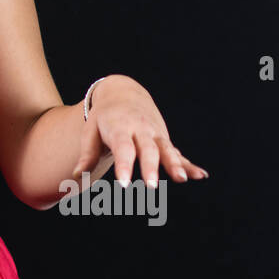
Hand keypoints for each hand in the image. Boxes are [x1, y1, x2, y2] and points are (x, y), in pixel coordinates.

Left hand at [70, 75, 207, 186]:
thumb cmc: (104, 117)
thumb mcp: (91, 131)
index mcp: (119, 128)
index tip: (124, 184)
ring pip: (166, 149)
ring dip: (175, 165)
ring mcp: (155, 133)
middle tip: (152, 186)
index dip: (123, 166)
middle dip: (151, 168)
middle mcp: (140, 129)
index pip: (122, 148)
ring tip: (181, 179)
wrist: (123, 92)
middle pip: (147, 149)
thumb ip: (87, 154)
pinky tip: (200, 175)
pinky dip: (188, 164)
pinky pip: (178, 153)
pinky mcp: (164, 139)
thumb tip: (78, 175)